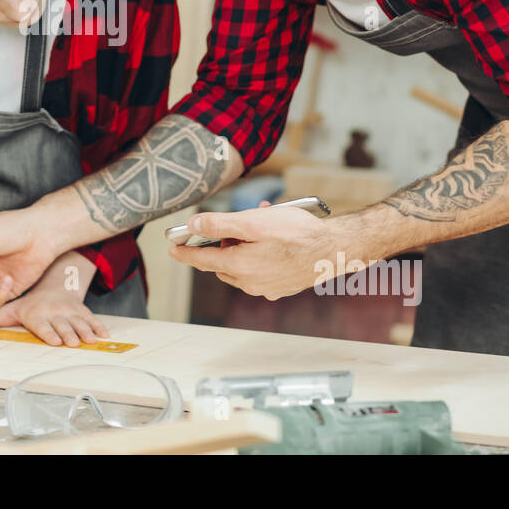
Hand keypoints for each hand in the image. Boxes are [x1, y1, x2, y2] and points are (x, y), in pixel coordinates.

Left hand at [0, 286, 110, 346]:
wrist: (54, 286)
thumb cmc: (29, 305)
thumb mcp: (10, 310)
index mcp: (37, 314)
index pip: (43, 325)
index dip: (50, 332)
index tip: (56, 340)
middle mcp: (54, 312)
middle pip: (63, 326)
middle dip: (69, 334)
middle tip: (75, 342)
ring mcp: (70, 312)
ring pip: (79, 323)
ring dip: (86, 332)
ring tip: (91, 341)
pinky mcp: (82, 311)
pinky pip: (92, 319)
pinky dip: (99, 327)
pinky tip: (105, 337)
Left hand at [168, 202, 361, 299]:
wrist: (335, 250)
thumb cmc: (297, 233)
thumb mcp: (253, 222)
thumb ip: (220, 225)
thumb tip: (193, 226)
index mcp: (239, 266)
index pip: (202, 260)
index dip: (186, 252)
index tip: (173, 249)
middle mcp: (249, 282)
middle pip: (222, 262)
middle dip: (225, 242)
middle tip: (240, 221)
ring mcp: (266, 287)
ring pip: (241, 266)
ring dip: (244, 246)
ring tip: (262, 224)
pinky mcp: (281, 287)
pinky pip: (260, 271)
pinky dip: (259, 256)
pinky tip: (276, 240)